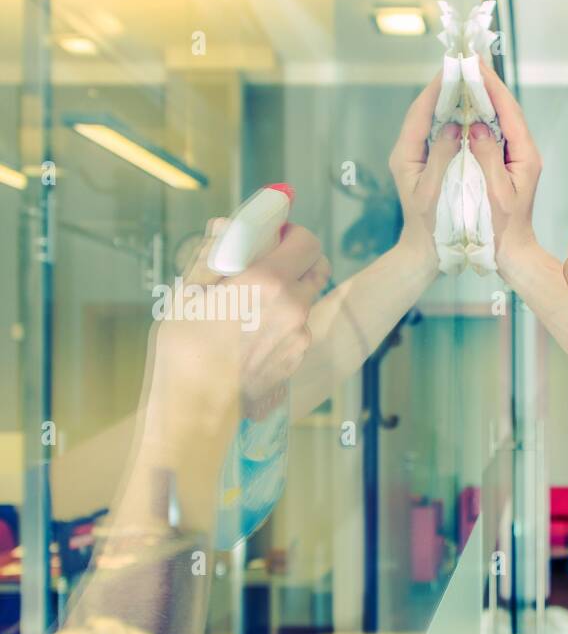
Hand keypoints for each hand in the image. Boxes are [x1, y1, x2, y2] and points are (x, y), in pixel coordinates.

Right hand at [152, 218, 328, 422]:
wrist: (197, 407)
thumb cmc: (184, 348)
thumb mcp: (189, 291)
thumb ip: (214, 253)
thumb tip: (227, 226)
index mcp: (268, 282)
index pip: (307, 241)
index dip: (291, 232)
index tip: (273, 235)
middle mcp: (294, 307)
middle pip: (318, 267)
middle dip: (298, 258)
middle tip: (268, 262)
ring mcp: (300, 336)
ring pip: (307, 298)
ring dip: (288, 291)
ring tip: (248, 303)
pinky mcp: (298, 358)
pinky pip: (297, 327)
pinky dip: (282, 320)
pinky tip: (250, 332)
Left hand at [389, 74, 462, 274]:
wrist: (426, 255)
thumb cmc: (433, 229)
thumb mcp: (437, 192)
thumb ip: (444, 156)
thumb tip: (455, 125)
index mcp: (406, 155)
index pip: (419, 111)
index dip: (437, 88)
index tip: (454, 69)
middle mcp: (408, 152)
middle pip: (426, 111)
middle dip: (446, 91)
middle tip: (467, 70)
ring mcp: (418, 158)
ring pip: (434, 121)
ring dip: (453, 104)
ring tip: (473, 86)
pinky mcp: (429, 166)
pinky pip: (443, 136)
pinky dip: (458, 123)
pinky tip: (474, 117)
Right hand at [469, 55, 542, 274]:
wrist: (511, 254)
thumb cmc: (501, 231)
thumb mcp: (494, 194)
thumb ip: (487, 157)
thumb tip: (477, 125)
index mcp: (526, 157)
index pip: (509, 111)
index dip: (491, 85)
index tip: (474, 64)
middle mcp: (524, 152)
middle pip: (506, 108)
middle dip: (487, 83)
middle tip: (467, 60)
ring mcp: (517, 158)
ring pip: (500, 118)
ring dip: (483, 96)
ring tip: (464, 75)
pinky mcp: (507, 164)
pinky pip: (493, 131)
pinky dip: (479, 115)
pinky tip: (464, 107)